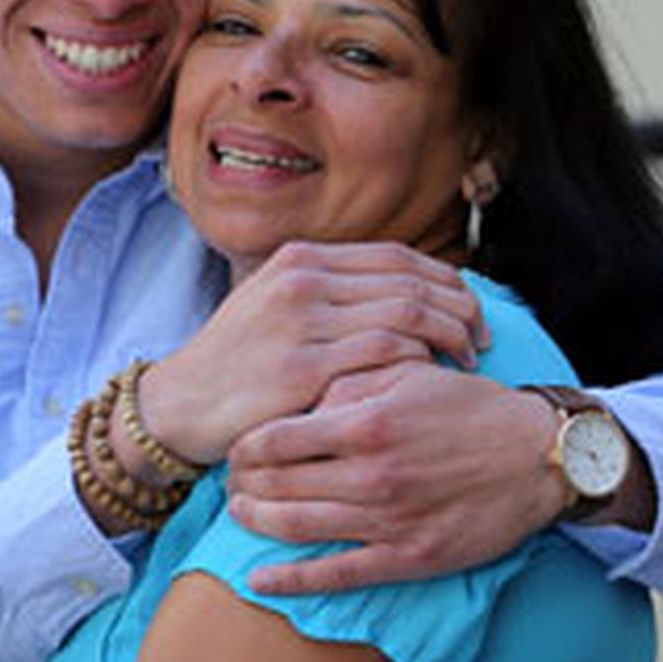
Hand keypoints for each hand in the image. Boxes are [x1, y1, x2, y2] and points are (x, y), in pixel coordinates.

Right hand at [137, 242, 487, 464]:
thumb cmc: (235, 366)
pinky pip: (385, 350)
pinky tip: (432, 376)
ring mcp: (302, 320)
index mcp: (300, 259)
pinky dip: (420, 358)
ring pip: (407, 311)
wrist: (180, 405)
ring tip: (468, 357)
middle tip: (482, 336)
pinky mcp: (303, 365)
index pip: (395, 256)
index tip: (468, 307)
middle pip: (410, 279)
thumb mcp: (273, 307)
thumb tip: (398, 295)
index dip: (443, 280)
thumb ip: (328, 294)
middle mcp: (303, 279)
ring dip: (450, 333)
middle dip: (459, 306)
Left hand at [221, 361, 566, 593]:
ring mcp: (389, 521)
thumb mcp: (408, 373)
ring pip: (298, 528)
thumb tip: (298, 401)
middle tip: (228, 481)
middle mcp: (372, 475)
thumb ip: (348, 382)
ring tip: (238, 513)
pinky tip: (259, 582)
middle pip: (277, 486)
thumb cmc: (470, 408)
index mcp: (367, 423)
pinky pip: (338, 575)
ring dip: (256, 524)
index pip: (275, 439)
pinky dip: (292, 581)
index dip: (243, 446)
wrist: (539, 457)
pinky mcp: (408, 559)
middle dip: (242, 484)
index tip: (234, 447)